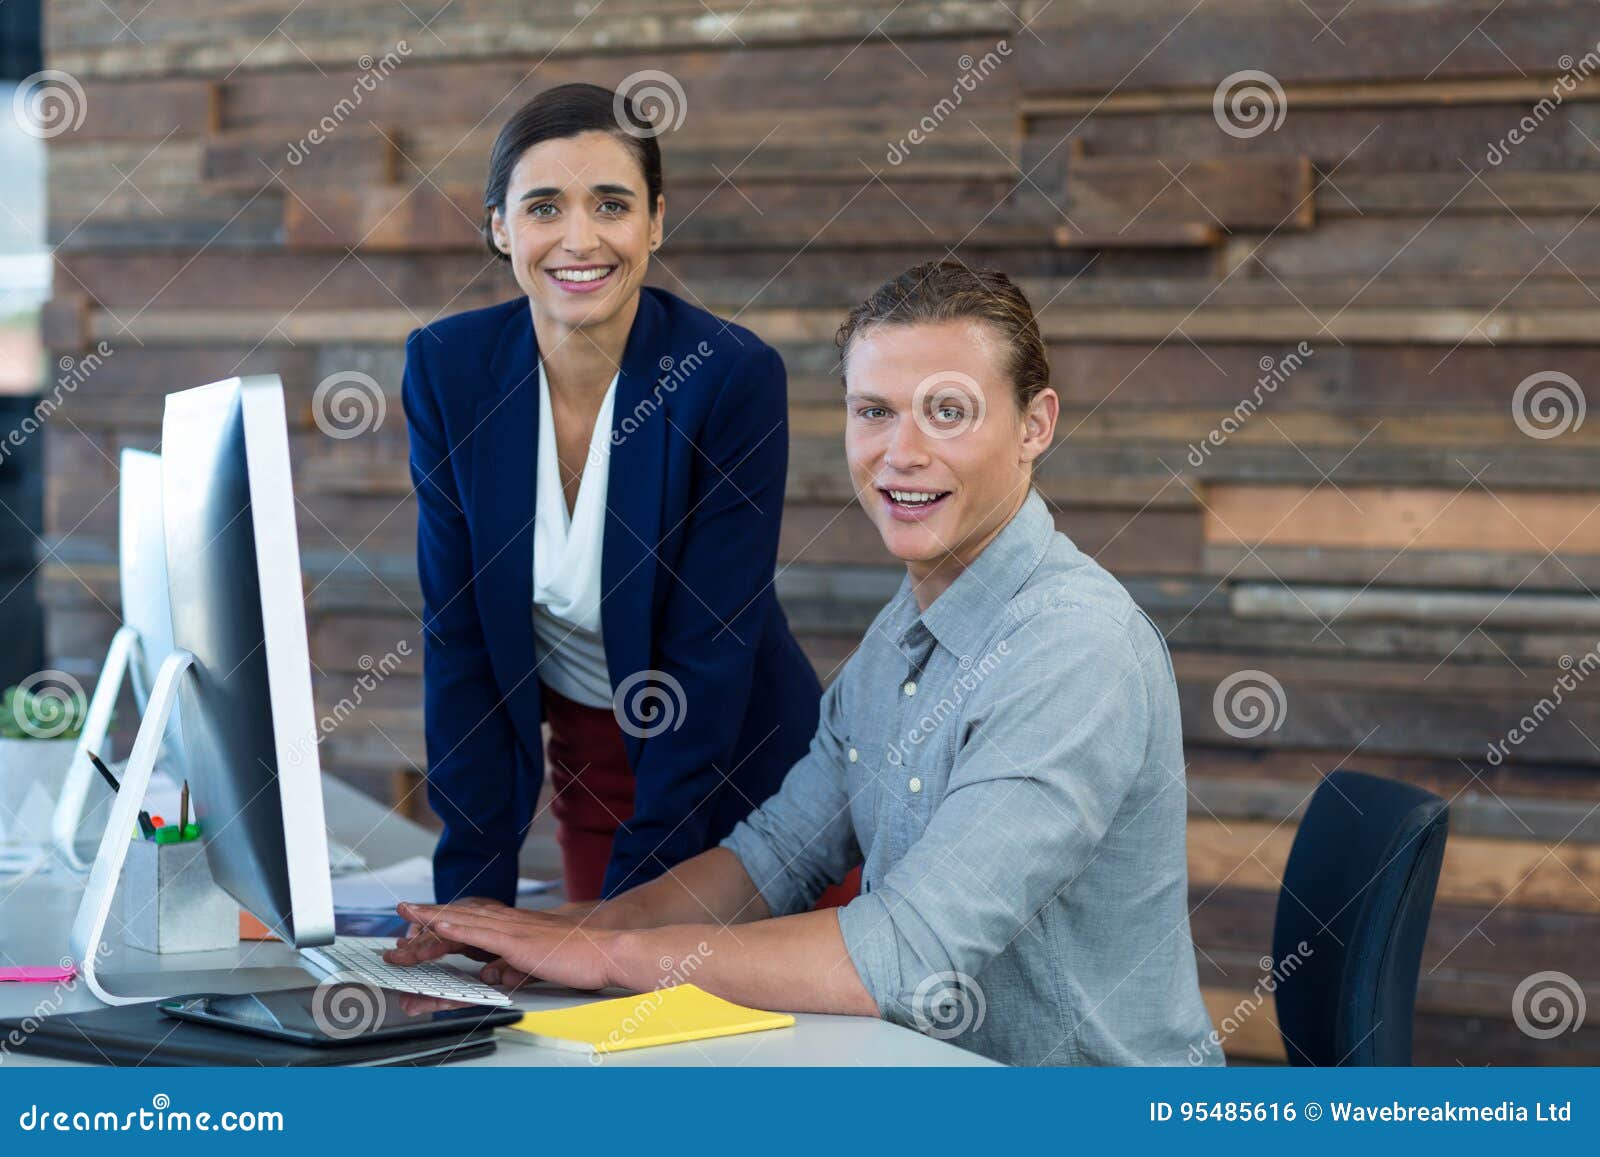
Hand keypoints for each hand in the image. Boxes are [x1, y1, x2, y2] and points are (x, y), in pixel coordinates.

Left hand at [396, 901, 616, 992]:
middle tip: (403, 907)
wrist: (607, 951)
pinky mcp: (519, 942)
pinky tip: (439, 924)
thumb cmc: (581, 958)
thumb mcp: (537, 965)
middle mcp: (511, 924)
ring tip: (410, 912)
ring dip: (435, 915)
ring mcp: (514, 930)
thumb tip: (490, 974)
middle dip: (431, 912)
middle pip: (462, 914)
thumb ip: (512, 967)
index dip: (446, 916)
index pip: (473, 919)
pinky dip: (458, 927)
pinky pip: (482, 933)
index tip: (423, 915)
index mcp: (516, 928)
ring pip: (466, 919)